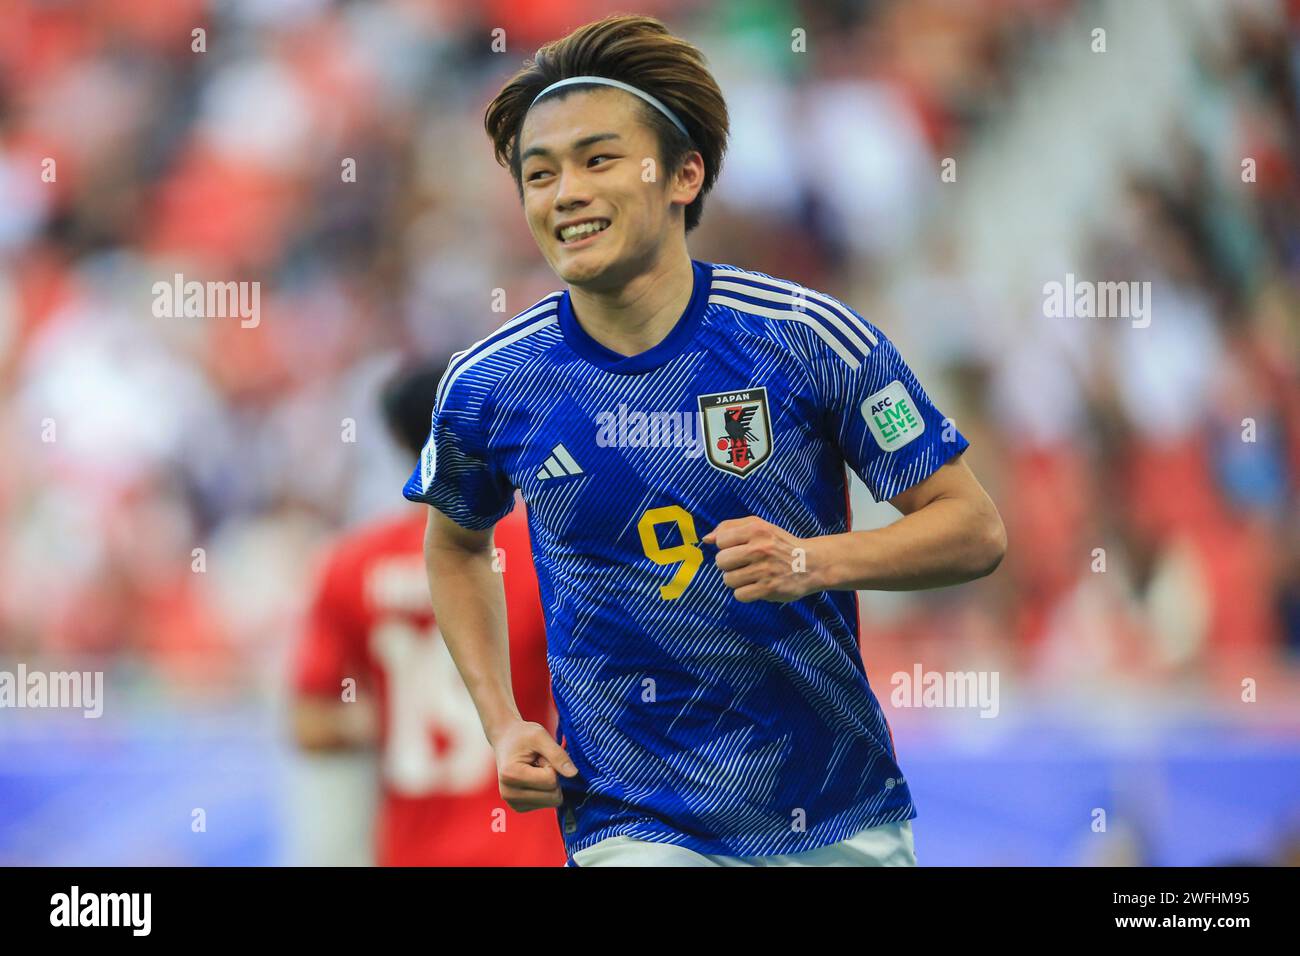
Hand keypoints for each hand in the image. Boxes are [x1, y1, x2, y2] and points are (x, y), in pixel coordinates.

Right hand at [491, 719, 578, 811]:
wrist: (505, 740)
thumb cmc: (522, 736)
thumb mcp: (541, 736)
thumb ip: (557, 755)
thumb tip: (573, 774)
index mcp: (511, 775)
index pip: (551, 780)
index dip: (552, 765)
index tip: (540, 755)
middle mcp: (509, 794)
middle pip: (553, 796)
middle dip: (552, 776)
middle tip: (539, 763)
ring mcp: (513, 803)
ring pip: (552, 802)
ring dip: (549, 784)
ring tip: (535, 769)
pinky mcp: (519, 807)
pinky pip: (547, 804)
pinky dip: (545, 790)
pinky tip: (533, 778)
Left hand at [703, 516, 818, 603]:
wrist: (812, 563)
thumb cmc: (780, 543)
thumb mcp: (759, 526)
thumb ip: (730, 527)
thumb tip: (706, 539)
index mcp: (756, 529)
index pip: (720, 541)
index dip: (726, 547)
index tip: (739, 549)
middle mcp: (760, 548)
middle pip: (720, 561)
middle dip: (728, 565)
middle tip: (743, 564)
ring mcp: (765, 570)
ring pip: (728, 580)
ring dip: (736, 580)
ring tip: (751, 576)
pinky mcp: (769, 589)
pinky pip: (739, 595)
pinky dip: (745, 593)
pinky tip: (756, 586)